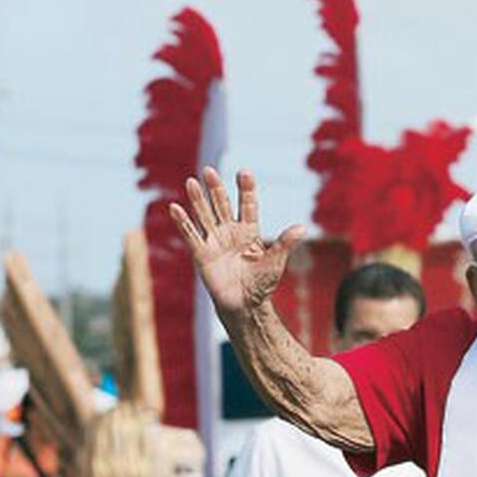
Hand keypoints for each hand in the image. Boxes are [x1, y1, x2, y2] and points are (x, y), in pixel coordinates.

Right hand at [169, 168, 305, 315]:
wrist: (244, 305)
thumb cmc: (262, 284)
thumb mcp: (276, 262)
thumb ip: (284, 243)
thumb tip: (302, 227)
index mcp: (249, 231)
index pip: (247, 205)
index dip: (246, 189)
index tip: (244, 173)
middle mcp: (230, 232)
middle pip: (221, 204)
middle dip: (216, 188)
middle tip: (209, 171)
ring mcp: (215, 241)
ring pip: (204, 215)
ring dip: (198, 199)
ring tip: (191, 182)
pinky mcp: (202, 254)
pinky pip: (191, 235)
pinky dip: (183, 222)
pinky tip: (174, 208)